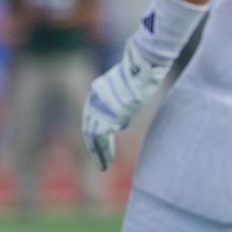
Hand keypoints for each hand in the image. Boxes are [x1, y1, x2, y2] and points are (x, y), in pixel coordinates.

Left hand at [82, 39, 172, 169]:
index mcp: (96, 91)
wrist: (143, 66)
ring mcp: (98, 107)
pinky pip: (100, 138)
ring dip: (98, 152)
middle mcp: (93, 99)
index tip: (101, 146)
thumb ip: (122, 108)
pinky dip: (103, 150)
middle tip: (99, 161)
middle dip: (94, 147)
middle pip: (88, 128)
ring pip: (92, 136)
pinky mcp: (106, 113)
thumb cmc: (143, 74)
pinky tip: (107, 160)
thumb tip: (120, 126)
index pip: (91, 118)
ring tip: (103, 165)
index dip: (96, 134)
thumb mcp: (129, 91)